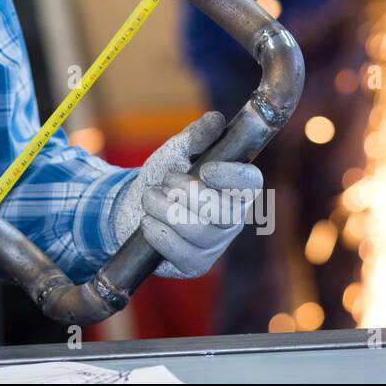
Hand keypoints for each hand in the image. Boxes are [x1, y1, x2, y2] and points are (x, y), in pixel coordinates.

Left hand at [108, 111, 262, 277]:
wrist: (133, 204)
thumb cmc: (163, 175)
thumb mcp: (177, 151)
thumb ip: (197, 136)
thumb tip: (216, 120)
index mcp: (235, 188)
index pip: (251, 183)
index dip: (233, 177)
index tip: (206, 169)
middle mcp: (232, 218)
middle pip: (224, 212)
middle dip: (188, 193)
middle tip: (166, 181)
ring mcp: (214, 244)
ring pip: (199, 231)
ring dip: (166, 210)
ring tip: (150, 198)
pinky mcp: (194, 264)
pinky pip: (181, 252)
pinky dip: (159, 234)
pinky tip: (148, 222)